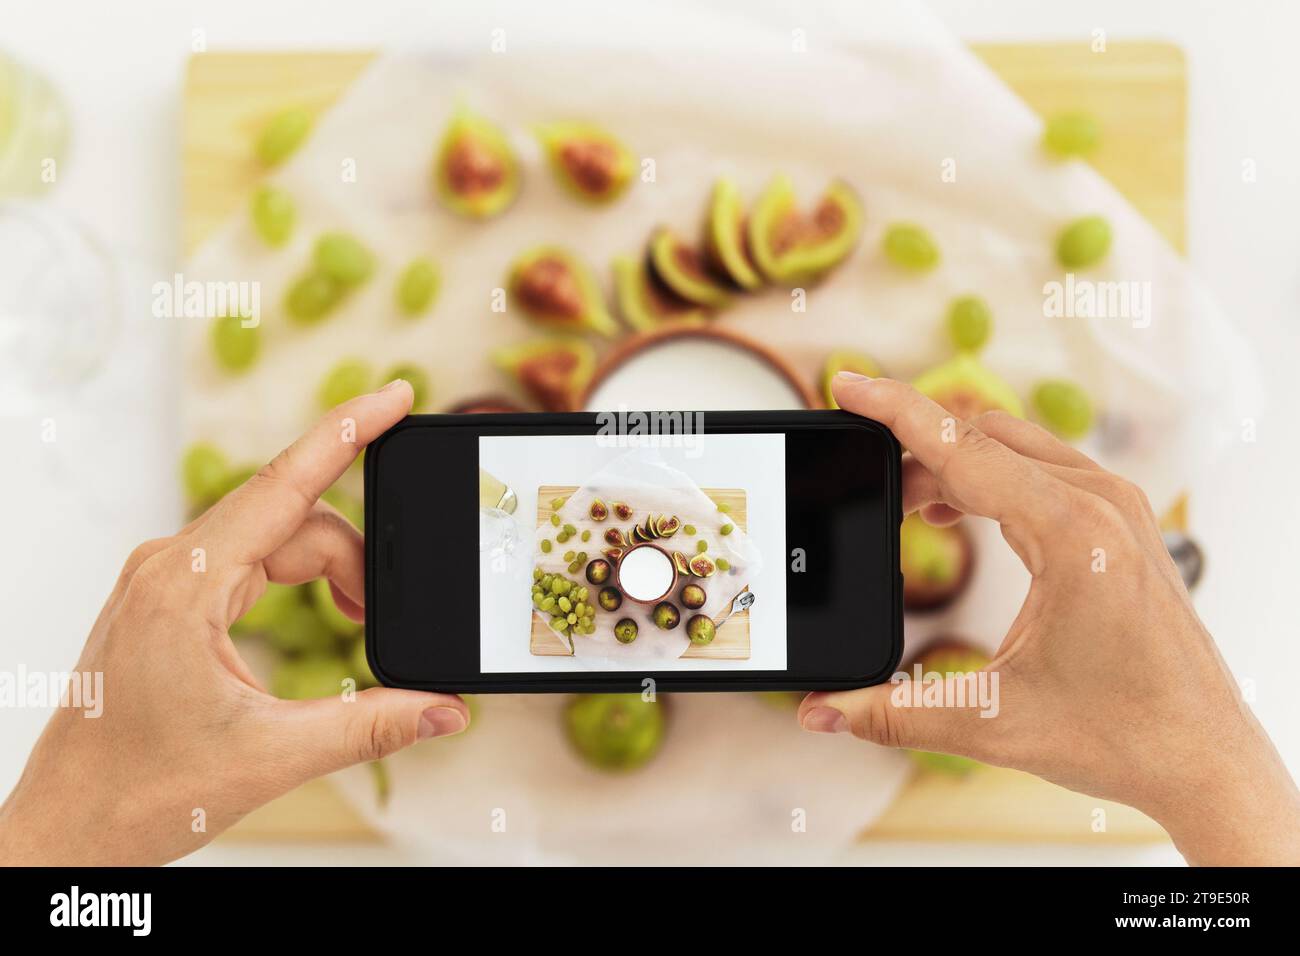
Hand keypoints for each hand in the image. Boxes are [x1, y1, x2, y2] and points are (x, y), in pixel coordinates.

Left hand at [0, 380, 468, 865]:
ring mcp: (165, 579)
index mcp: (185, 584)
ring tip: (358, 625)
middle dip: (354, 560)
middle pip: (293, 520)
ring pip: (274, 542)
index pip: (284, 484)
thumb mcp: (271, 756)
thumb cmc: (140, 791)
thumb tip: (445, 709)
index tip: (396, 396)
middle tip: (383, 621)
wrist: (69, 828)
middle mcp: (170, 566)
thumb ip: (370, 726)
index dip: (347, 433)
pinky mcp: (169, 599)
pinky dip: (297, 582)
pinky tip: (321, 615)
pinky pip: (250, 562)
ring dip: (327, 574)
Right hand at [801, 372, 1299, 864]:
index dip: (895, 411)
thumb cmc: (1121, 735)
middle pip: (983, 435)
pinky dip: (989, 476)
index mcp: (1072, 534)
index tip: (846, 385)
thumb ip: (894, 713)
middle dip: (913, 446)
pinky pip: (1041, 468)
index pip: (962, 447)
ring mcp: (1118, 507)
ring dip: (952, 461)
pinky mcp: (1121, 521)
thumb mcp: (991, 723)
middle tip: (863, 477)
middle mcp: (1102, 503)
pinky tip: (957, 509)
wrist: (1204, 757)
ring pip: (1014, 446)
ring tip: (905, 503)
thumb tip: (820, 712)